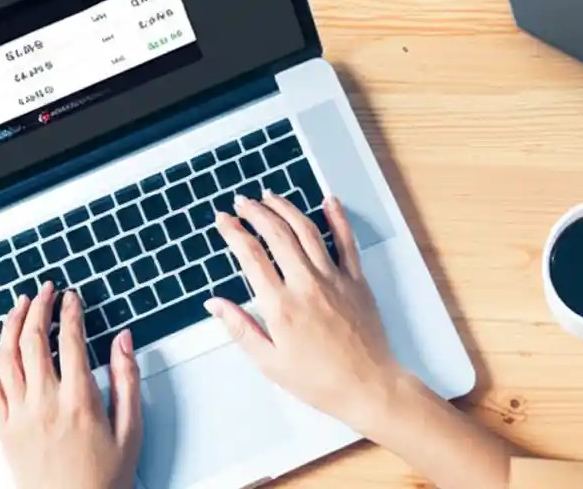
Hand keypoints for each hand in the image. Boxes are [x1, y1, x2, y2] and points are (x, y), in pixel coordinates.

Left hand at [0, 281, 142, 488]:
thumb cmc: (104, 477)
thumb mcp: (131, 429)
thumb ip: (127, 379)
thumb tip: (123, 340)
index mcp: (79, 400)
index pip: (70, 341)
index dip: (71, 312)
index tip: (73, 297)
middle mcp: (44, 403)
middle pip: (33, 341)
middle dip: (39, 308)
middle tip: (46, 291)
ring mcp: (19, 417)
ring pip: (6, 358)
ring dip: (11, 326)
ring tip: (20, 306)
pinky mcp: (4, 430)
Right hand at [209, 192, 405, 431]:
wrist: (367, 386)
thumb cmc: (320, 381)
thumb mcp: (269, 362)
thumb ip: (241, 328)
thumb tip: (215, 303)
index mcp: (281, 306)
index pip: (251, 256)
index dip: (233, 232)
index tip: (223, 220)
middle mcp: (307, 285)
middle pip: (277, 234)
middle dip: (256, 212)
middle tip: (242, 202)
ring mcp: (335, 279)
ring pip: (308, 231)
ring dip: (287, 208)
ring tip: (271, 196)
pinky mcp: (357, 280)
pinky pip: (347, 242)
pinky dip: (337, 218)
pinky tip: (328, 201)